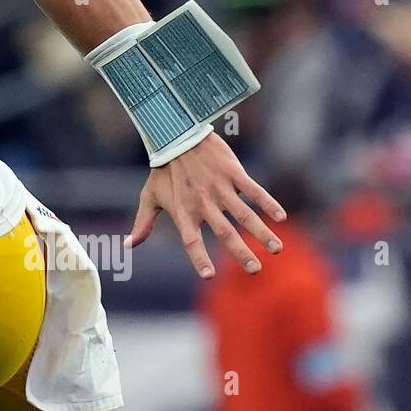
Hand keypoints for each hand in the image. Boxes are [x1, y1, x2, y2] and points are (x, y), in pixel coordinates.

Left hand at [126, 131, 286, 278]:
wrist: (176, 135)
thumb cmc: (163, 169)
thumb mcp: (149, 196)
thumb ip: (143, 222)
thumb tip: (128, 245)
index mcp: (183, 211)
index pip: (191, 240)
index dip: (198, 258)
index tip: (209, 276)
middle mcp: (202, 202)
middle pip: (224, 232)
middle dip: (240, 252)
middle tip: (255, 270)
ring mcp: (219, 187)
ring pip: (243, 214)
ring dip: (261, 232)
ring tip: (277, 249)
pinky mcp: (232, 172)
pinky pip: (253, 190)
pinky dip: (267, 203)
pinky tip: (281, 216)